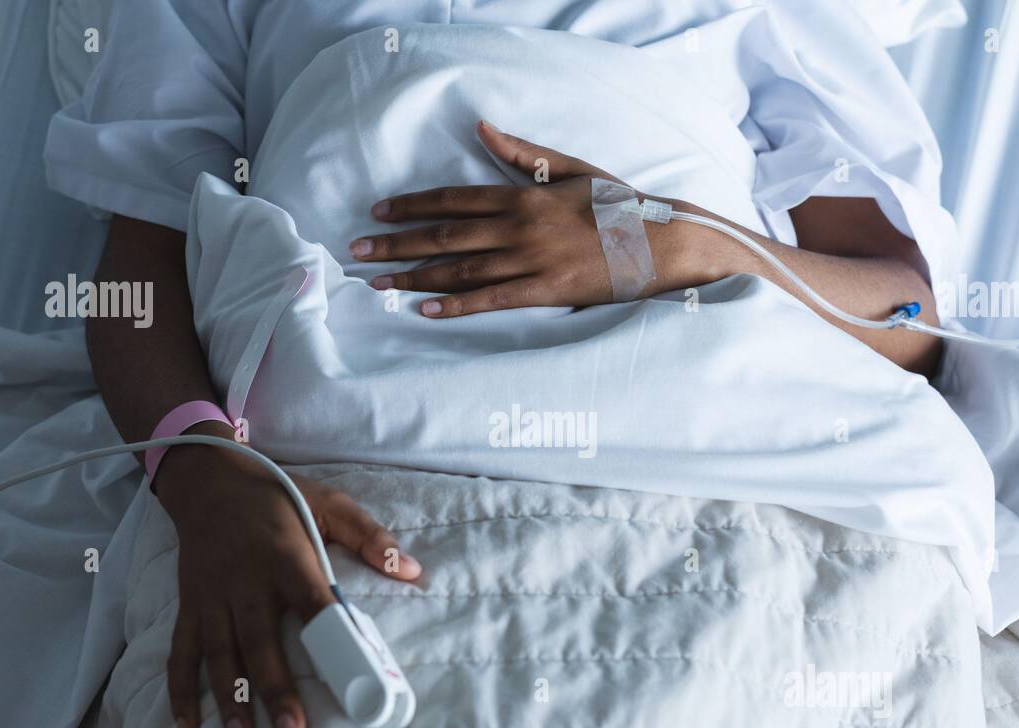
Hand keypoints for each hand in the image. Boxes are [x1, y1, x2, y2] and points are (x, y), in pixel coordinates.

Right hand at [155, 421, 421, 727]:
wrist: (209, 479)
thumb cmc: (278, 496)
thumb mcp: (329, 502)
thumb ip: (371, 537)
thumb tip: (413, 571)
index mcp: (286, 556)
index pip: (310, 599)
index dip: (327, 633)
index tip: (345, 672)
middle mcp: (246, 581)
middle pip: (260, 641)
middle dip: (274, 691)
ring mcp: (212, 597)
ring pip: (219, 655)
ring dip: (229, 701)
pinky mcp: (190, 606)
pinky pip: (181, 653)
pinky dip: (180, 692)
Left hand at [349, 121, 711, 315]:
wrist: (660, 242)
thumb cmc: (617, 205)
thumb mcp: (569, 168)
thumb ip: (521, 152)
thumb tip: (482, 127)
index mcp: (522, 195)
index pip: (453, 199)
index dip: (411, 205)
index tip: (378, 210)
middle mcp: (519, 227)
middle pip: (444, 235)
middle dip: (396, 242)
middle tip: (358, 251)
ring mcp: (531, 261)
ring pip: (460, 269)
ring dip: (414, 275)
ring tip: (379, 283)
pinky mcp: (545, 291)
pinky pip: (490, 300)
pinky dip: (455, 305)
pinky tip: (425, 309)